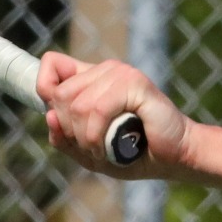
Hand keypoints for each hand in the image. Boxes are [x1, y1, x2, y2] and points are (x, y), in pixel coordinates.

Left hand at [38, 53, 194, 177]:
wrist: (176, 157)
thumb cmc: (134, 154)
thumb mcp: (89, 152)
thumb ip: (64, 137)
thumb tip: (50, 116)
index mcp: (93, 78)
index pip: (52, 64)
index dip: (46, 91)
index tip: (60, 121)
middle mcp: (106, 70)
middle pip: (60, 94)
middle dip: (69, 129)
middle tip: (90, 148)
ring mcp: (121, 74)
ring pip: (78, 104)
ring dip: (85, 138)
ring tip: (102, 151)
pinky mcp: (135, 83)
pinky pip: (98, 109)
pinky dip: (97, 136)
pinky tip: (109, 148)